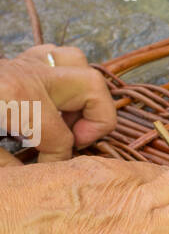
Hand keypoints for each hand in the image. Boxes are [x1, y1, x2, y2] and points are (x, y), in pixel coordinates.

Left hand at [0, 44, 115, 162]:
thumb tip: (35, 176)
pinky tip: (52, 102)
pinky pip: (56, 57)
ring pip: (78, 62)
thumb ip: (9, 165)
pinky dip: (63, 79)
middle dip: (94, 120)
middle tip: (75, 141)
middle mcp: (29, 73)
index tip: (47, 170)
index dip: (59, 161)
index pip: (60, 138)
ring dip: (83, 93)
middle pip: (90, 86)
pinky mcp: (20, 59)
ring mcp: (26, 61)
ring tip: (67, 120)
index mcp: (17, 95)